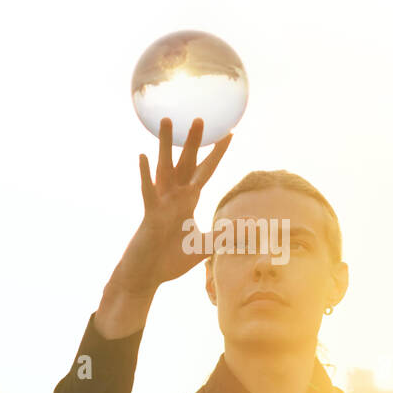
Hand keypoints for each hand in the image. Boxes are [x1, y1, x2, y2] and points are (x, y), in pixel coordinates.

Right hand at [110, 118, 232, 295]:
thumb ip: (223, 236)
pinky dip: (146, 175)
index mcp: (186, 202)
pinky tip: (143, 156)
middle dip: (194, 142)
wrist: (146, 275)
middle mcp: (174, 197)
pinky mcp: (150, 215)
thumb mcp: (203, 247)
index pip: (204, 173)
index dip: (216, 155)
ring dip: (166, 145)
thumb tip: (248, 227)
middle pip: (186, 163)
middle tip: (200, 118)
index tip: (229, 134)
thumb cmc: (169, 260)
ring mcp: (161, 203)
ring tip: (167, 121)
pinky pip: (148, 191)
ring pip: (165, 168)